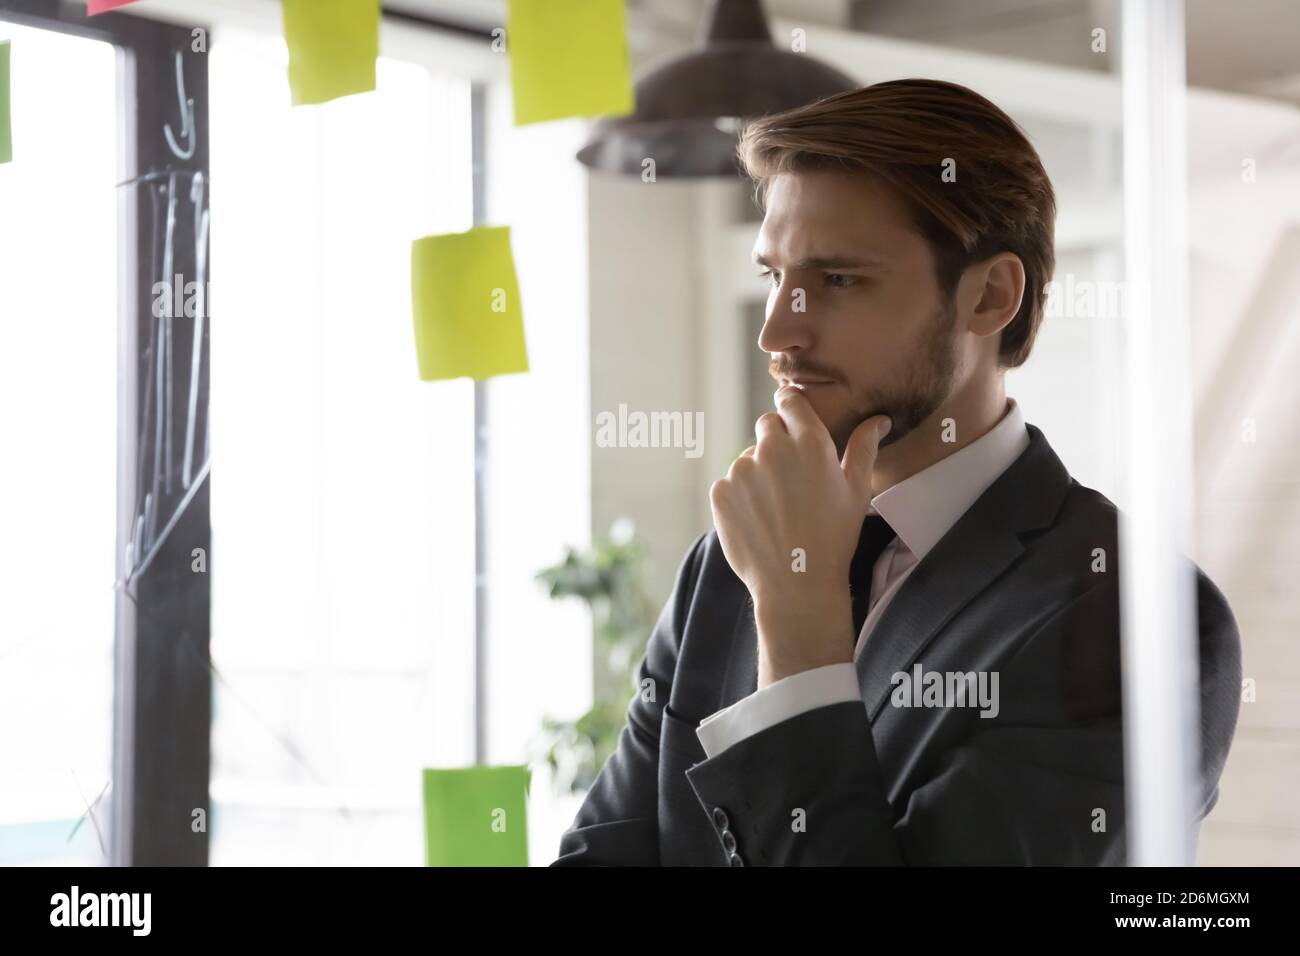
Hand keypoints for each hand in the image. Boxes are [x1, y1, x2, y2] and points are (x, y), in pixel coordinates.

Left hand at [709, 386, 890, 686]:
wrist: (796, 584)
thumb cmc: (834, 537)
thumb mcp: (856, 491)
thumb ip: (864, 447)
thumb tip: (878, 419)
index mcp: (810, 443)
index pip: (789, 400)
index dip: (791, 409)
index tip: (793, 422)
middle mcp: (772, 449)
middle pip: (767, 426)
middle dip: (777, 442)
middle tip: (792, 478)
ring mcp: (742, 470)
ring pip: (748, 456)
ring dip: (759, 472)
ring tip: (777, 508)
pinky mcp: (720, 492)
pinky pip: (729, 482)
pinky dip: (740, 495)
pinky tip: (759, 520)